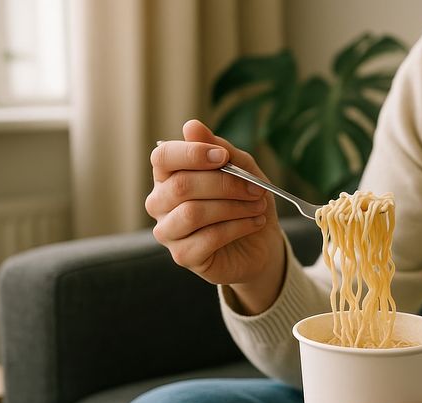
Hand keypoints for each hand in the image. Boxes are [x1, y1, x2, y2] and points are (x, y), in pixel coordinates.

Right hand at [146, 119, 284, 310]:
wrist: (261, 245)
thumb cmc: (246, 202)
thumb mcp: (242, 170)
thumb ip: (219, 149)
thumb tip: (192, 126)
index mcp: (168, 176)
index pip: (163, 157)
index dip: (192, 153)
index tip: (224, 157)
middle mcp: (160, 203)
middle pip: (181, 186)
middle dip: (225, 184)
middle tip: (257, 188)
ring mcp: (168, 232)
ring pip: (193, 213)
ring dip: (234, 207)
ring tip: (259, 206)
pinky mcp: (184, 256)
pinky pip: (208, 238)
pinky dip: (238, 227)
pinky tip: (255, 223)